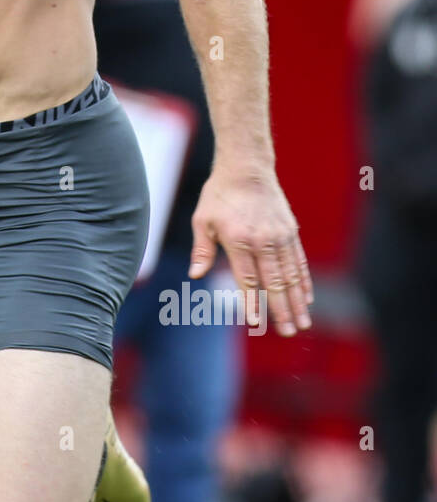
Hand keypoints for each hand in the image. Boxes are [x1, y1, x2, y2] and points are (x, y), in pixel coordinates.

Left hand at [189, 168, 313, 335]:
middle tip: (289, 333)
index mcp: (239, 240)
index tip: (256, 323)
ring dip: (297, 301)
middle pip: (274, 282)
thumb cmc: (220, 195)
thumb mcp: (202, 220)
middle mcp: (263, 240)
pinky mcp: (291, 231)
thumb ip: (202, 250)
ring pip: (291, 275)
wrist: (247, 168)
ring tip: (303, 322)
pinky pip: (299, 261)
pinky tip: (306, 298)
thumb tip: (195, 276)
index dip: (252, 303)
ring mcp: (280, 236)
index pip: (247, 279)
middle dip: (282, 310)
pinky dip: (304, 281)